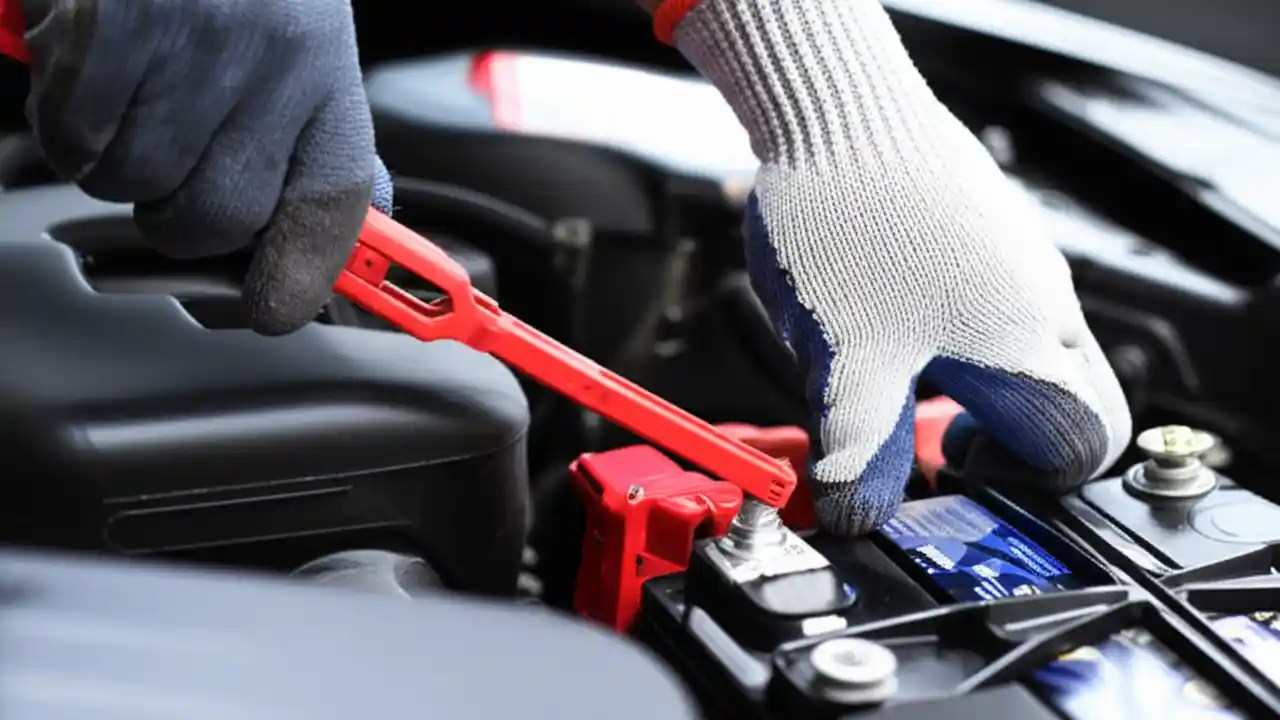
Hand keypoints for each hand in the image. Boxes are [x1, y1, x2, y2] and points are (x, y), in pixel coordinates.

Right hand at [21, 0, 392, 334]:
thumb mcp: (311, 48)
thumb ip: (323, 141)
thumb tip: (357, 229)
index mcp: (329, 80)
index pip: (332, 214)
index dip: (299, 278)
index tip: (278, 307)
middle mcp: (278, 66)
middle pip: (213, 220)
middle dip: (175, 214)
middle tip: (167, 168)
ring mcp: (198, 46)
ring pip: (132, 183)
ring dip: (113, 157)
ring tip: (131, 94)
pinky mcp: (120, 27)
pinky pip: (74, 133)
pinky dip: (67, 116)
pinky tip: (92, 65)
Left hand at [662, 0, 1131, 534]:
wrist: (834, 112)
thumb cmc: (846, 228)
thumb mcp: (844, 364)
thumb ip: (860, 451)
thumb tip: (863, 517)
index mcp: (1024, 347)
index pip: (1082, 448)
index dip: (1022, 480)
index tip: (950, 464)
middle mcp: (1040, 301)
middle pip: (1072, 399)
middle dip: (1013, 434)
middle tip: (933, 431)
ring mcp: (1020, 259)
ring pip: (1029, 348)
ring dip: (976, 379)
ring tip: (891, 363)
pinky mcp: (989, 229)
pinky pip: (997, 300)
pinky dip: (958, 330)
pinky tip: (886, 311)